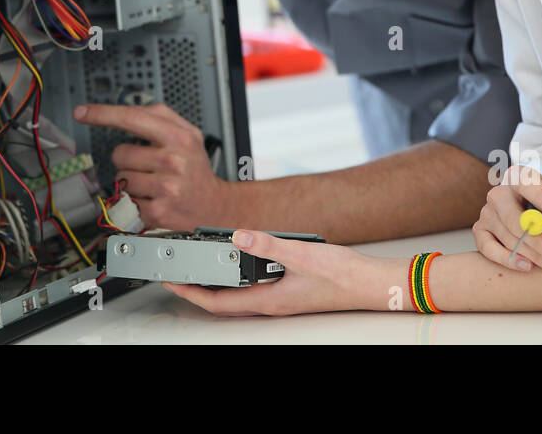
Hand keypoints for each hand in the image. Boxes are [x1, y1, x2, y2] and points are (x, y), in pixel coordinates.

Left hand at [74, 103, 232, 230]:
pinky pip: (125, 202)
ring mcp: (165, 188)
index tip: (82, 112)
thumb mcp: (190, 134)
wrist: (215, 207)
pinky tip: (153, 199)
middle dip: (127, 160)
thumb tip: (126, 111)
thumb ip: (161, 117)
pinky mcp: (157, 212)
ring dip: (130, 182)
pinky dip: (134, 202)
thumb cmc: (196, 169)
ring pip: (120, 179)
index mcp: (179, 137)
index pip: (133, 118)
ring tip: (152, 184)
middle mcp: (173, 162)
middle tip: (148, 166)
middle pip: (120, 153)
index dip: (103, 113)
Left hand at [162, 230, 393, 315]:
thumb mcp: (300, 254)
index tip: (172, 283)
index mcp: (268, 300)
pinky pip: (255, 288)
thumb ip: (267, 244)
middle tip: (179, 277)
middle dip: (198, 291)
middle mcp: (271, 303)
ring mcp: (281, 299)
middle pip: (223, 302)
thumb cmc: (341, 277)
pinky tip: (242, 263)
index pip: (217, 302)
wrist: (369, 284)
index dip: (191, 293)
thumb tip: (237, 237)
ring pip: (239, 296)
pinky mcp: (290, 290)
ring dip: (218, 284)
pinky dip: (240, 278)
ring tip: (201, 268)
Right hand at [473, 164, 541, 274]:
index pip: (526, 183)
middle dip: (539, 240)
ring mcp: (487, 213)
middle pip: (514, 218)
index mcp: (518, 178)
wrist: (530, 213)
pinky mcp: (480, 231)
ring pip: (508, 237)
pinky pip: (488, 247)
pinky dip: (507, 259)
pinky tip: (527, 265)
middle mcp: (498, 194)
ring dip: (534, 255)